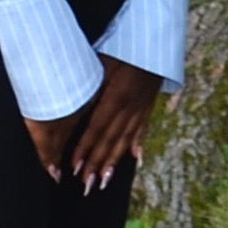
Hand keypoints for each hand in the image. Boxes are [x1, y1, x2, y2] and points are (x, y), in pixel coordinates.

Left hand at [24, 56, 165, 188]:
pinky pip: (142, 129)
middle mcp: (129, 108)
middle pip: (110, 141)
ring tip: (104, 181)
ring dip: (114, 162)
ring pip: (126, 140)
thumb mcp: (101, 65)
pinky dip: (138, 145)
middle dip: (96, 164)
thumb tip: (75, 109)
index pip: (96, 130)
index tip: (73, 167)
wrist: (154, 42)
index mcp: (115, 98)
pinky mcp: (148, 105)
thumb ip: (91, 89)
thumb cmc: (122, 49)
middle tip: (86, 185)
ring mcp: (141, 109)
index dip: (84, 149)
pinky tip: (135, 159)